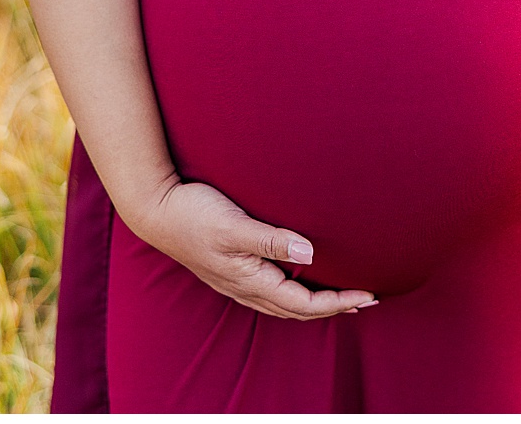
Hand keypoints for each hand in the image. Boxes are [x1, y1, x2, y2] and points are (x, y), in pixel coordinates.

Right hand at [128, 180, 375, 319]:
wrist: (153, 210)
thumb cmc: (191, 212)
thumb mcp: (232, 223)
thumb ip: (271, 239)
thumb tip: (310, 253)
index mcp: (250, 279)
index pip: (304, 303)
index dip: (338, 302)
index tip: (367, 294)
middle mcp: (245, 287)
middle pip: (298, 310)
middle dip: (333, 307)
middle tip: (365, 299)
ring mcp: (235, 281)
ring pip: (283, 304)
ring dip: (314, 304)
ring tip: (340, 297)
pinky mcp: (229, 270)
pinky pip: (270, 294)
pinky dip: (294, 294)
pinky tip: (297, 280)